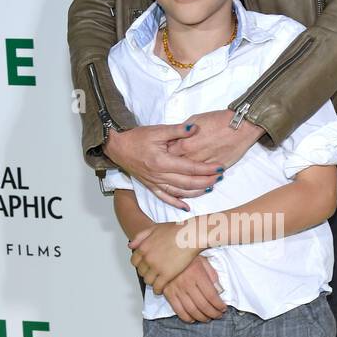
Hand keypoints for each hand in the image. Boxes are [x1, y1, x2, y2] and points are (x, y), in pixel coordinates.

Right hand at [104, 123, 220, 208]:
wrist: (117, 147)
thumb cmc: (137, 138)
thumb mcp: (158, 130)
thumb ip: (178, 130)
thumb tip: (195, 129)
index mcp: (162, 161)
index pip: (190, 168)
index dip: (206, 169)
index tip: (219, 168)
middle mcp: (159, 175)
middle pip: (188, 183)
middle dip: (206, 181)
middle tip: (220, 178)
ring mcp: (154, 183)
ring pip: (179, 192)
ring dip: (196, 192)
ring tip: (210, 188)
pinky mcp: (150, 186)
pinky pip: (165, 198)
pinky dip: (176, 203)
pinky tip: (187, 207)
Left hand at [129, 220, 200, 293]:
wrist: (191, 235)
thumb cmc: (176, 230)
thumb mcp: (154, 228)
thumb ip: (140, 237)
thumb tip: (130, 245)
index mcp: (144, 247)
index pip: (134, 261)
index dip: (140, 264)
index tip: (145, 266)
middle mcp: (148, 258)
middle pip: (141, 272)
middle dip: (146, 272)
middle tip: (153, 273)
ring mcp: (157, 267)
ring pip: (147, 281)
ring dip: (151, 282)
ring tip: (157, 281)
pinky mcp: (167, 275)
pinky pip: (157, 287)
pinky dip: (157, 290)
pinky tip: (160, 289)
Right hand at [162, 254, 227, 322]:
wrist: (165, 255)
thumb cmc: (186, 258)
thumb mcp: (202, 260)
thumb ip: (212, 275)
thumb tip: (220, 290)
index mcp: (198, 274)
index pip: (211, 295)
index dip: (219, 305)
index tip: (223, 308)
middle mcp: (187, 283)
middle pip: (203, 305)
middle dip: (213, 313)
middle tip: (218, 316)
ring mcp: (177, 290)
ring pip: (192, 310)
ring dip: (202, 318)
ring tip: (208, 318)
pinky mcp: (168, 294)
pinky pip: (178, 310)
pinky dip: (187, 318)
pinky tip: (193, 319)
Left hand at [166, 109, 264, 174]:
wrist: (241, 125)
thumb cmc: (219, 120)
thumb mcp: (195, 119)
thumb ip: (182, 131)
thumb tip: (174, 137)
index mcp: (184, 144)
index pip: (168, 155)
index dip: (164, 157)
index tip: (161, 157)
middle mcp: (192, 157)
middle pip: (176, 169)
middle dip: (171, 170)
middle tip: (168, 170)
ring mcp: (203, 165)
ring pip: (189, 178)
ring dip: (185, 179)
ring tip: (181, 178)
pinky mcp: (215, 170)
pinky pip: (203, 179)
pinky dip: (198, 182)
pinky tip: (195, 183)